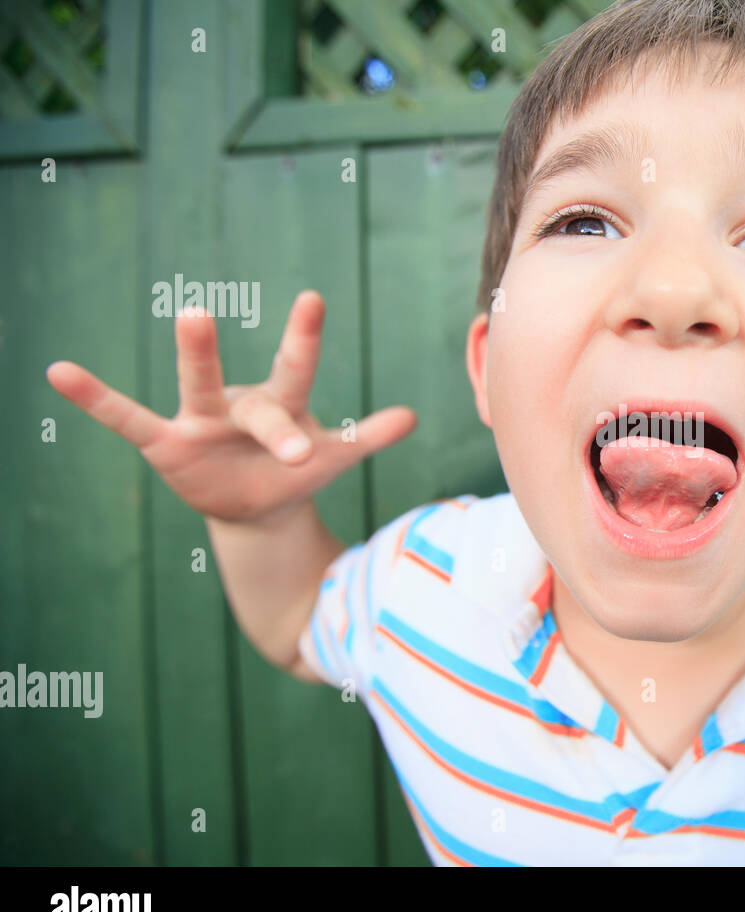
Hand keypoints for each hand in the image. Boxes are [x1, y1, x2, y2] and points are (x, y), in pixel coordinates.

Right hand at [46, 290, 416, 523]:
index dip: (304, 339)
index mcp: (284, 407)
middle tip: (283, 392)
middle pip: (257, 397)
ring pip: (197, 386)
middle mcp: (242, 406)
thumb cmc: (297, 471)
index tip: (312, 299)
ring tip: (193, 314)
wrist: (258, 507)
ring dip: (196, 355)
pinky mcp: (167, 446)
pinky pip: (126, 420)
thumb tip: (414, 416)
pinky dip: (95, 400)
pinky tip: (58, 372)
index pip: (298, 371)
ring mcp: (201, 422)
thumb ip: (367, 436)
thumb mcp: (334, 457)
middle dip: (271, 406)